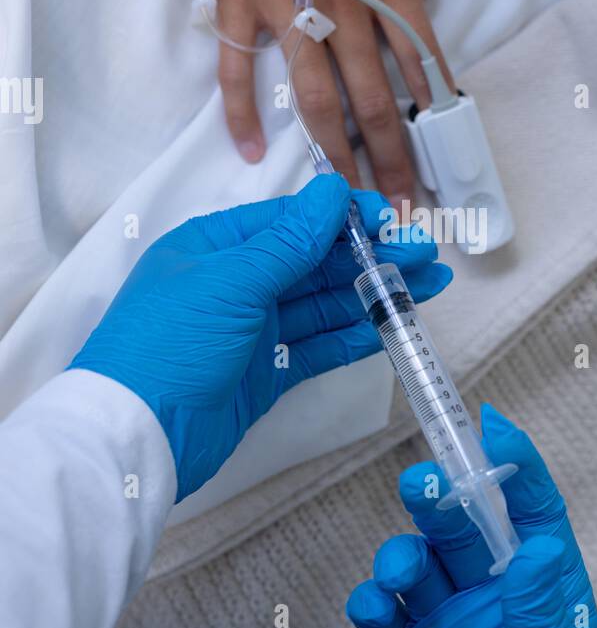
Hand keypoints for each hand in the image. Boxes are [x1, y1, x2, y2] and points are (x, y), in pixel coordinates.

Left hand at [69, 174, 451, 499]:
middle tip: (425, 256)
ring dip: (374, 294)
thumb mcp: (230, 282)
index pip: (292, 221)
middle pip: (315, 262)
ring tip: (427, 287)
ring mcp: (253, 330)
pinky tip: (392, 326)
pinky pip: (319, 347)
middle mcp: (236, 283)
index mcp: (216, 247)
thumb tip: (332, 192)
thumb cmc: (169, 345)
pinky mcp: (267, 372)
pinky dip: (355, 336)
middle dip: (372, 256)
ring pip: (325, 305)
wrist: (137, 435)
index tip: (390, 218)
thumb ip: (288, 241)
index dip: (344, 218)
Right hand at [203, 0, 453, 200]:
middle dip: (392, 160)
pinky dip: (242, 111)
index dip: (434, 119)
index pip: (421, 65)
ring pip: (315, 97)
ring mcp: (284, 4)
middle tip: (402, 206)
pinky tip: (249, 150)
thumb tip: (419, 8)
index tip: (445, 159)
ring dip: (336, 153)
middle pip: (373, 99)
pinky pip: (239, 67)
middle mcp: (341, 1)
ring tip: (347, 197)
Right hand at [347, 405, 596, 627]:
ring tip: (402, 573)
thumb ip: (543, 615)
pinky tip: (375, 605)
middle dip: (441, 498)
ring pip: (417, 564)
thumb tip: (533, 544)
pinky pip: (382, 618)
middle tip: (424, 484)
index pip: (531, 514)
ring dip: (402, 552)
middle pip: (463, 527)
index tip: (492, 426)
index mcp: (543, 593)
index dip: (515, 468)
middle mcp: (494, 601)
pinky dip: (371, 601)